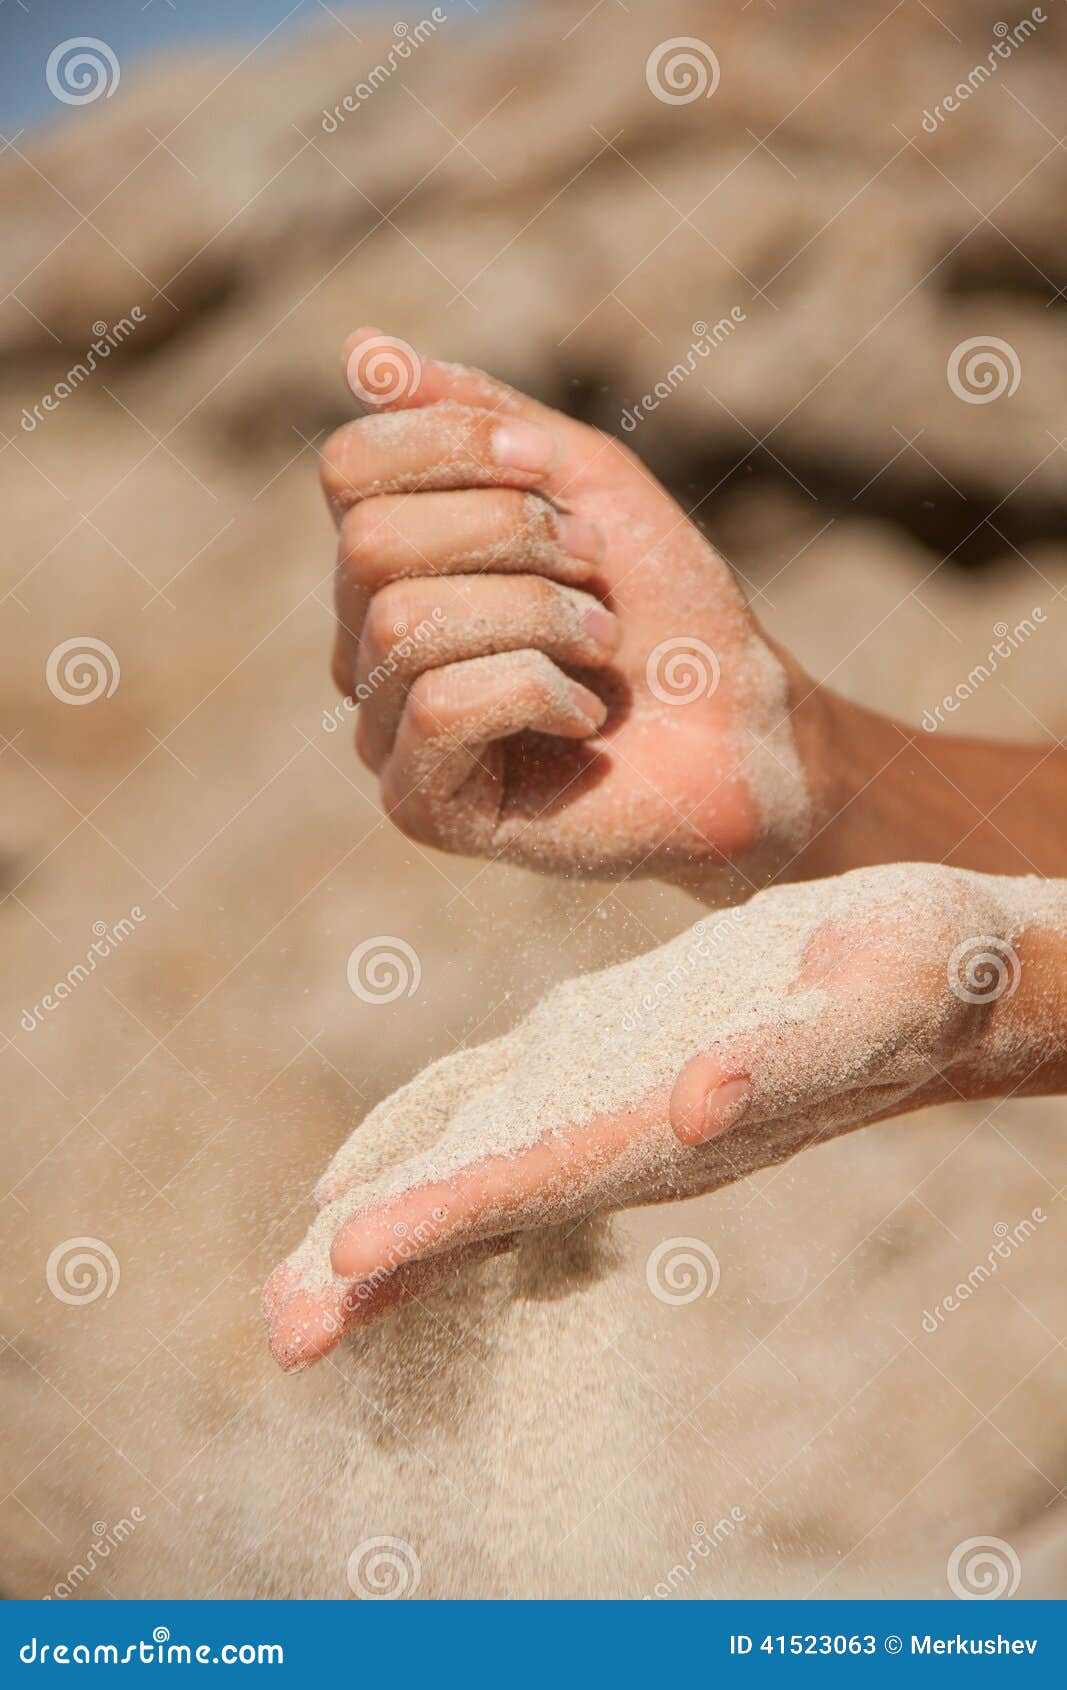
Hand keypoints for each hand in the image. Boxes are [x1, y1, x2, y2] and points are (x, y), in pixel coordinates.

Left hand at [264, 864, 1057, 1369]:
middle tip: (282, 1333)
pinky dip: (417, 1141)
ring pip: (474, 1165)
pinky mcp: (604, 1050)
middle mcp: (631, 1129)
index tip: (349, 1262)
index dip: (448, 1218)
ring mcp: (611, 1097)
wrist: (937, 973)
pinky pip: (489, 1107)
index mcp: (677, 1124)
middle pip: (489, 1204)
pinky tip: (358, 1173)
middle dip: (386, 1267)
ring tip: (294, 1285)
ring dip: (383, 1219)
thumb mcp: (873, 996)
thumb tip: (696, 1102)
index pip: (544, 1180)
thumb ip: (786, 1058)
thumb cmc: (921, 977)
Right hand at [320, 330, 826, 882]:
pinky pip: (435, 708)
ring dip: (538, 614)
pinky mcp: (420, 806)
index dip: (453, 445)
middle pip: (369, 543)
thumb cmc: (665, 606)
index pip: (348, 470)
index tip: (552, 469)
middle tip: (593, 569)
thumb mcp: (580, 479)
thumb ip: (473, 416)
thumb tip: (357, 349)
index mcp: (393, 562)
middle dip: (508, 536)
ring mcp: (385, 730)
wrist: (744, 727)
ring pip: (403, 623)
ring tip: (600, 645)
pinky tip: (582, 718)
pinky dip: (535, 691)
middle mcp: (367, 644)